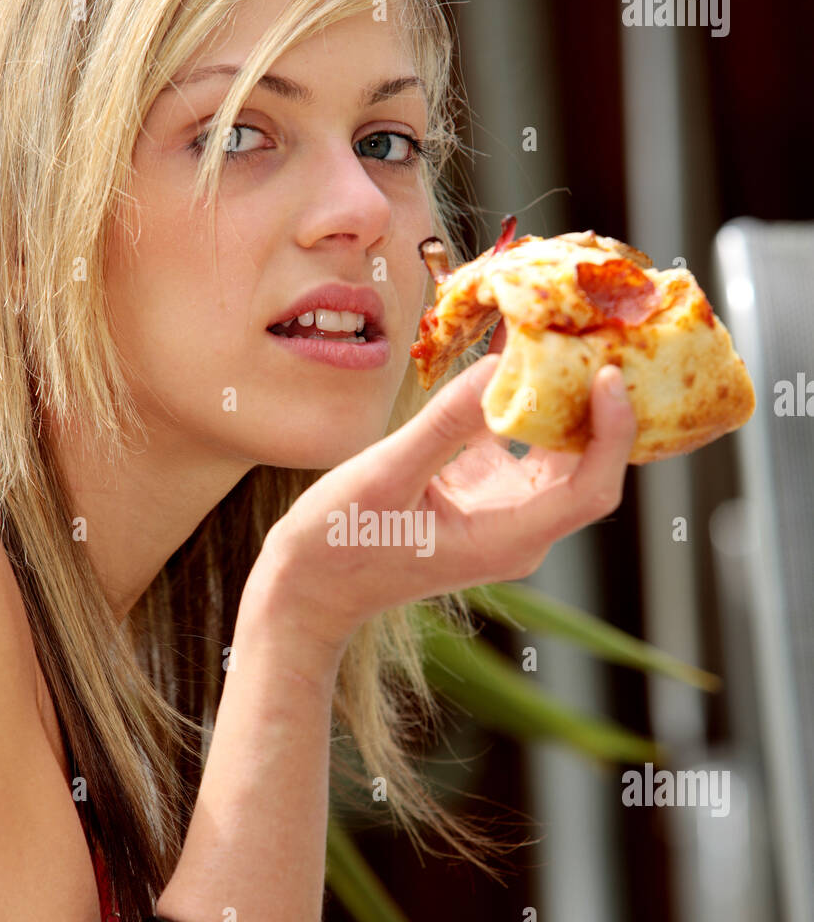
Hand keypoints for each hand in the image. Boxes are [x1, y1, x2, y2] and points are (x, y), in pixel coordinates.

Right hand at [255, 330, 636, 650]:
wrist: (310, 588)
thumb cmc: (339, 546)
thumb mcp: (385, 477)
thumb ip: (445, 425)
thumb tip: (500, 370)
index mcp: (505, 538)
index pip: (589, 489)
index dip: (611, 433)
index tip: (608, 374)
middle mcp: (518, 530)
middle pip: (587, 466)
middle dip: (597, 403)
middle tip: (594, 334)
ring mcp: (504, 514)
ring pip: (559, 453)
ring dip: (563, 397)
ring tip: (561, 333)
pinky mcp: (484, 496)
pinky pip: (521, 446)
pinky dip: (524, 403)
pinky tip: (513, 352)